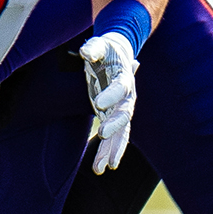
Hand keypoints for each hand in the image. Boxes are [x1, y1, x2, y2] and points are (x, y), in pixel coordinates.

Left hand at [80, 32, 137, 173]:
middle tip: (102, 134)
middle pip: (124, 114)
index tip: (97, 102)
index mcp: (124, 77)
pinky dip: (108, 152)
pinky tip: (100, 168)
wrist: (118, 54)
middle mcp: (126, 96)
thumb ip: (93, 48)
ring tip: (103, 167)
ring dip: (112, 150)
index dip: (111, 95)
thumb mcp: (100, 45)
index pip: (120, 88)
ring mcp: (121, 109)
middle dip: (115, 125)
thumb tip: (86, 52)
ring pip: (121, 133)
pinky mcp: (114, 117)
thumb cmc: (107, 48)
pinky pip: (114, 138)